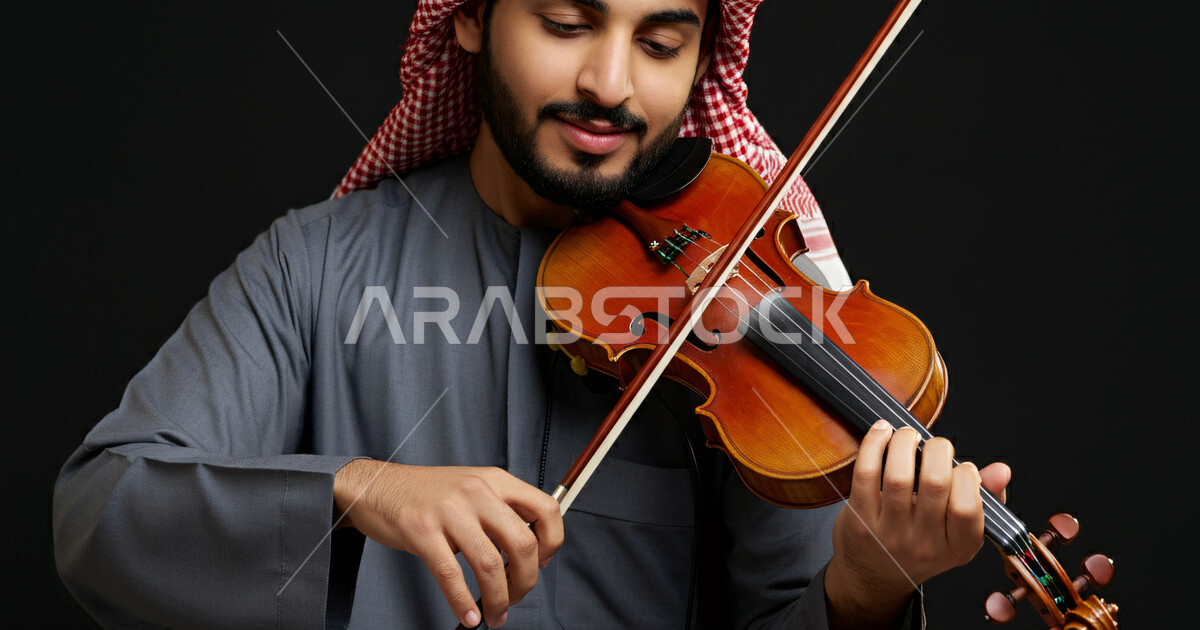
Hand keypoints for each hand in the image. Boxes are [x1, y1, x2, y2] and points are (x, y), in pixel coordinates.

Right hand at [333, 460, 563, 627]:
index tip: (541, 563)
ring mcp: (448, 511)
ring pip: (489, 564)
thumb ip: (501, 511)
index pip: (545, 509)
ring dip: (498, 599)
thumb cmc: (427, 493)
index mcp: (495, 480)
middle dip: (525, 581)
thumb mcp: (472, 487)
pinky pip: (451, 575)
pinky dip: (463, 602)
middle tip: (517, 597)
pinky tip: (469, 615)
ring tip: (495, 614)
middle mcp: (477, 491)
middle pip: (522, 543)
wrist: (376, 486)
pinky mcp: (422, 531)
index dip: (552, 542)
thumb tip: (529, 552)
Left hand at [825, 421, 1010, 628]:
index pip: (967, 507)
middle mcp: (925, 545)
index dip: (967, 476)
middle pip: (935, 483)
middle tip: (934, 445)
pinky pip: (865, 475)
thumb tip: (1002, 470)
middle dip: (937, 449)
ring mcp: (890, 534)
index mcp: (958, 547)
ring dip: (904, 442)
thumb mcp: (958, 532)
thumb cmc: (921, 544)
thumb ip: (983, 498)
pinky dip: (873, 445)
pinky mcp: (860, 521)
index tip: (961, 465)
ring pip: (899, 477)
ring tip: (907, 435)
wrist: (875, 575)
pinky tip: (881, 432)